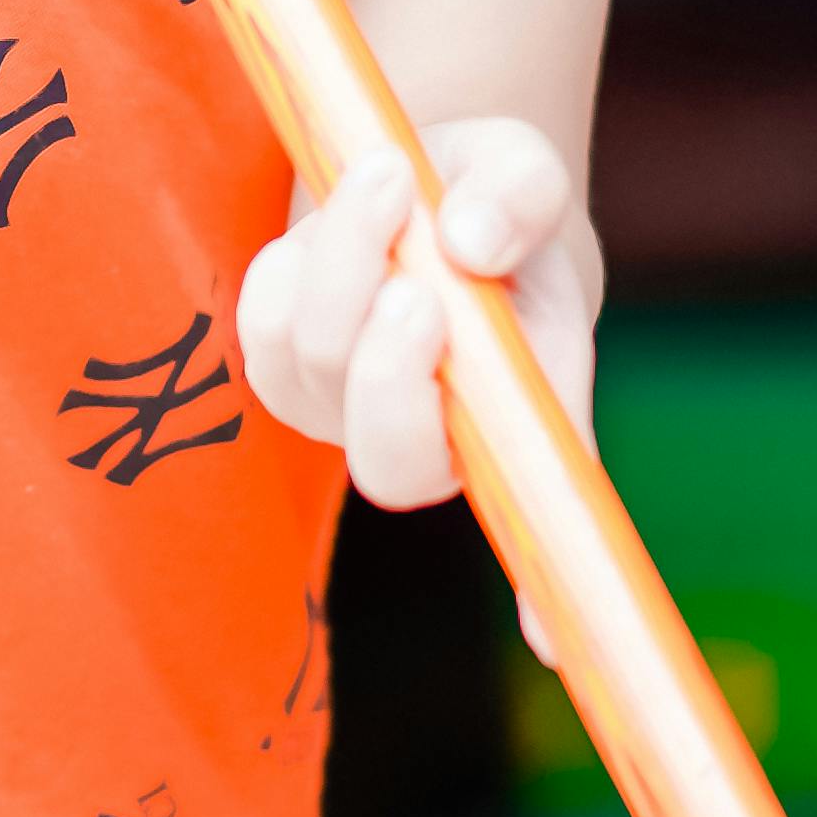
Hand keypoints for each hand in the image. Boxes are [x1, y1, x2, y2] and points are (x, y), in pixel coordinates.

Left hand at [238, 124, 592, 635]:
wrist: (422, 173)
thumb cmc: (490, 196)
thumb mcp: (526, 171)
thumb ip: (521, 195)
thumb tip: (470, 239)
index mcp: (515, 419)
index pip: (538, 518)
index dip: (546, 592)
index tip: (552, 645)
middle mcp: (429, 436)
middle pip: (393, 461)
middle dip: (392, 372)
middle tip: (418, 281)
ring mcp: (341, 408)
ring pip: (316, 366)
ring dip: (345, 264)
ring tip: (390, 178)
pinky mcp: (274, 364)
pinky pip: (264, 322)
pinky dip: (298, 256)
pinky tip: (348, 209)